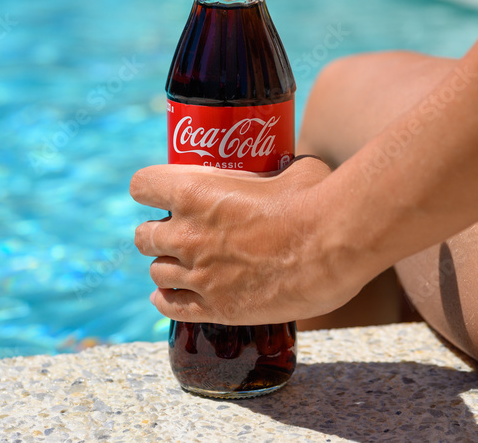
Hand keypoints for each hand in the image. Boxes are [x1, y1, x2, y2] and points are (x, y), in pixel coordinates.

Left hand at [131, 156, 365, 324]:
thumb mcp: (287, 169)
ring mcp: (200, 273)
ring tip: (184, 266)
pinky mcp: (218, 307)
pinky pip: (171, 307)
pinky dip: (166, 301)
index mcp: (195, 192)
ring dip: (167, 267)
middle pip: (144, 236)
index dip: (149, 188)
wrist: (336, 244)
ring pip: (156, 273)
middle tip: (180, 233)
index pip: (141, 186)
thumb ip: (270, 173)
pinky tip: (168, 297)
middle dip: (158, 233)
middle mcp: (188, 234)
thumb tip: (284, 171)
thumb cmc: (316, 198)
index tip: (162, 193)